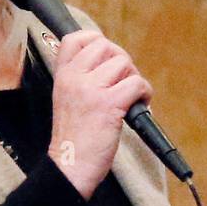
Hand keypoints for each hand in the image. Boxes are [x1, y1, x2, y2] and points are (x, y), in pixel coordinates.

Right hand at [47, 30, 152, 198]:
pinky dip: (144, 94)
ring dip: (133, 78)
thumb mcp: (66, 100)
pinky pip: (136, 84)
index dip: (95, 40)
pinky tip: (138, 106)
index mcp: (62, 76)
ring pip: (124, 63)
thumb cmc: (73, 138)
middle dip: (120, 61)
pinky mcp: (109, 105)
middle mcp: (74, 78)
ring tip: (129, 97)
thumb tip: (111, 64)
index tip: (105, 58)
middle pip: (105, 46)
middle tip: (122, 82)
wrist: (69, 166)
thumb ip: (81, 79)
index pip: (74, 38)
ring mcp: (91, 90)